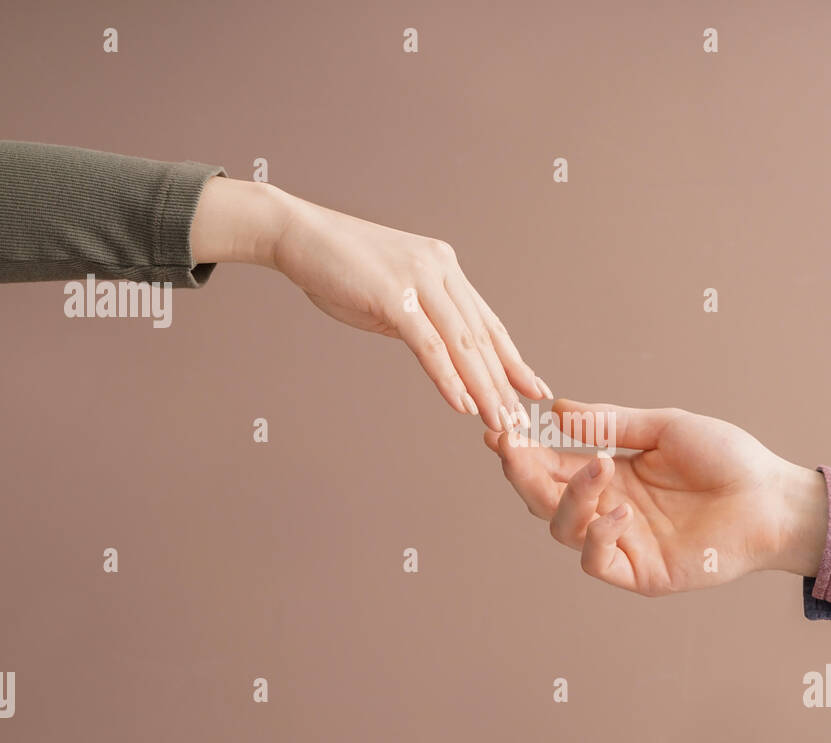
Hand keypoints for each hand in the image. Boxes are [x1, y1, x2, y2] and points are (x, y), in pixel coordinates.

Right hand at [191, 177, 547, 430]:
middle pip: (483, 337)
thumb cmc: (338, 266)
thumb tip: (439, 353)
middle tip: (523, 420)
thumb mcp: (390, 294)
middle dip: (505, 384)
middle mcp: (442, 270)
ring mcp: (419, 280)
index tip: (534, 389)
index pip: (488, 323)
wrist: (296, 233)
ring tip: (501, 422)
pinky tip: (463, 404)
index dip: (513, 360)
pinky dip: (449, 378)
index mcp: (445, 269)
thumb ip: (418, 318)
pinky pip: (429, 345)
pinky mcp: (394, 296)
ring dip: (484, 388)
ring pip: (463, 344)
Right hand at [484, 400, 828, 594]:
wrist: (773, 499)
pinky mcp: (641, 574)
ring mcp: (622, 543)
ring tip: (598, 468)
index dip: (521, 449)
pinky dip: (598, 537)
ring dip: (569, 498)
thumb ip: (609, 423)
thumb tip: (556, 410)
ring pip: (563, 530)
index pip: (550, 464)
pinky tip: (619, 512)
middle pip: (543, 499)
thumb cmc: (727, 459)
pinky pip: (598, 563)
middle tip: (512, 446)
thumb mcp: (664, 428)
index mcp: (610, 473)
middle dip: (523, 473)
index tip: (498, 427)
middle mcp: (608, 508)